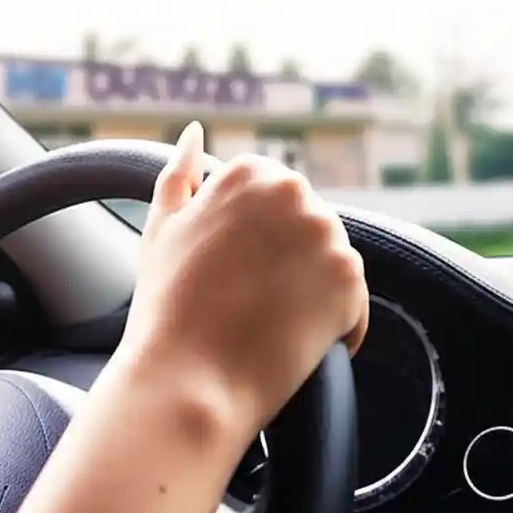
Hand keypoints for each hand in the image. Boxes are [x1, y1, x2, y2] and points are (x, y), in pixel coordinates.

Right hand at [118, 122, 368, 440]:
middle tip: (245, 304)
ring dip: (308, 293)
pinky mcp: (350, 282)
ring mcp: (326, 236)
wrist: (188, 380)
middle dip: (285, 263)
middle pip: (305, 228)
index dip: (252, 244)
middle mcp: (294, 193)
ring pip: (328, 264)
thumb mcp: (162, 227)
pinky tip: (290, 344)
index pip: (273, 199)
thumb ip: (179, 172)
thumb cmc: (167, 306)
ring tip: (264, 323)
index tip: (229, 274)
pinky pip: (351, 304)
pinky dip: (331, 327)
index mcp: (249, 173)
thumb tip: (195, 131)